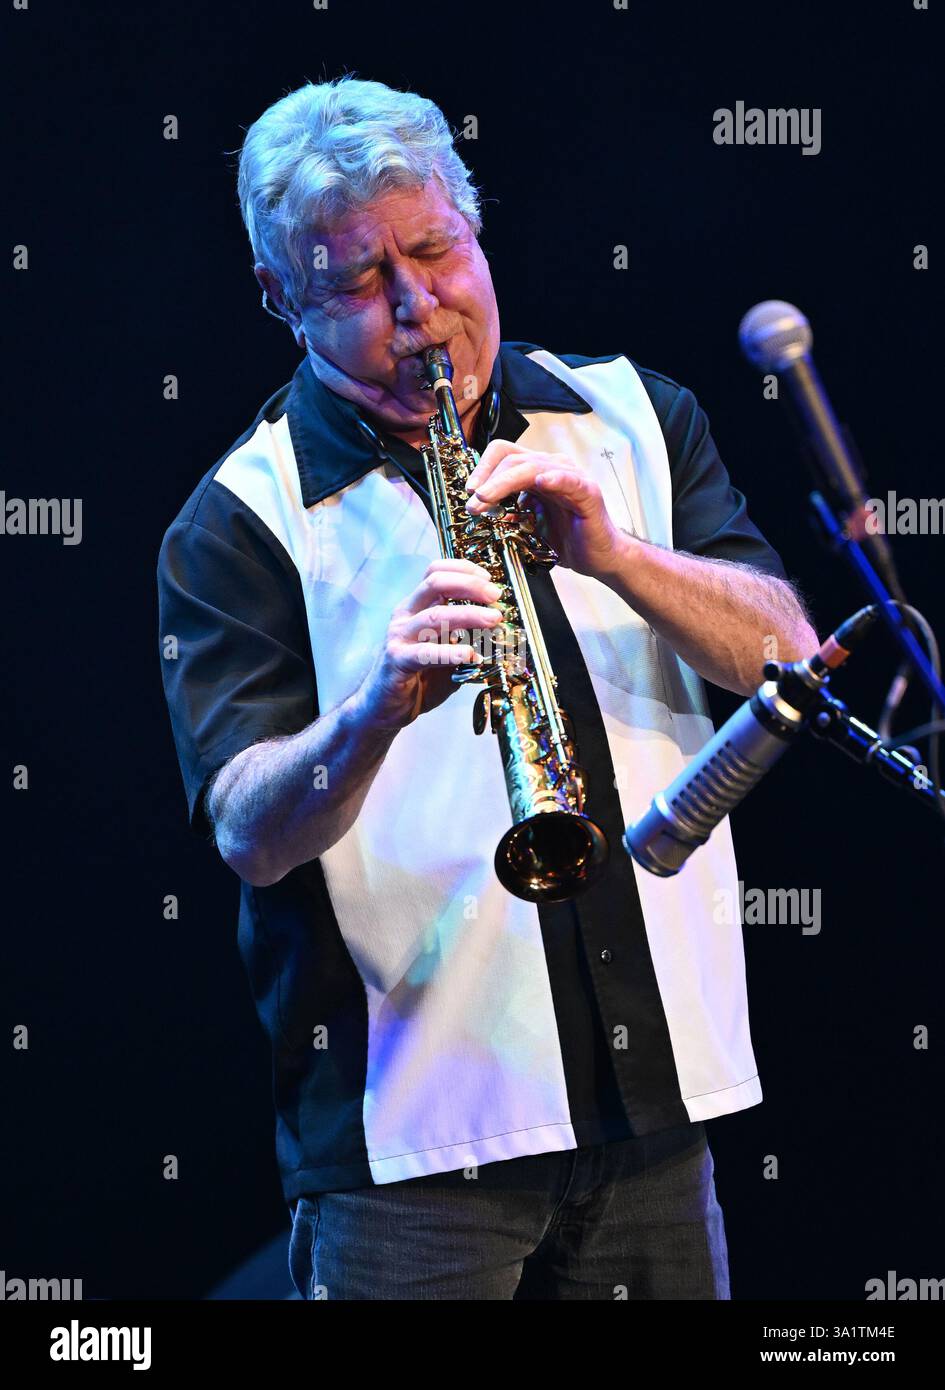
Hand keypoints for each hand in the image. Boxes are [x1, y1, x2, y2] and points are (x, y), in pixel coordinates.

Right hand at [355, 558, 503, 729]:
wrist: (382, 707)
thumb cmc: (416, 677)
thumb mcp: (446, 650)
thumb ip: (466, 637)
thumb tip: (497, 627)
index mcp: (416, 608)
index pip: (435, 572)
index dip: (463, 569)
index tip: (488, 578)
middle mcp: (406, 616)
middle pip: (435, 584)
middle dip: (470, 585)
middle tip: (495, 596)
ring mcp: (399, 637)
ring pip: (435, 616)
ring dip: (468, 614)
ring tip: (492, 620)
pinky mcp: (397, 661)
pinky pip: (425, 653)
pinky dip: (450, 652)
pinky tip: (469, 655)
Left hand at [464, 439, 627, 579]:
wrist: (597, 557)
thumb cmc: (564, 539)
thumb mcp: (526, 523)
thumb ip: (506, 509)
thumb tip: (475, 505)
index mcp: (536, 471)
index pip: (504, 454)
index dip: (483, 468)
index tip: (468, 491)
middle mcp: (552, 467)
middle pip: (512, 458)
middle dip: (486, 480)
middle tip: (471, 504)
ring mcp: (571, 476)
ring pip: (531, 468)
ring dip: (503, 483)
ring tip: (486, 498)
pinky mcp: (588, 492)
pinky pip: (570, 480)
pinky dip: (555, 479)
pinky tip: (542, 482)